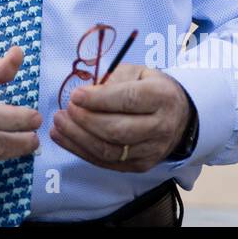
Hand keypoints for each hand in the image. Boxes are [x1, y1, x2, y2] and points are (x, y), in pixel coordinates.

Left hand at [49, 64, 190, 172]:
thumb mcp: (137, 72)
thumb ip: (113, 79)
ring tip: (58, 125)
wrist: (178, 117)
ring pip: (109, 151)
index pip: (128, 100)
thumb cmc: (150, 89)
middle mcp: (161, 126)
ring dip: (78, 139)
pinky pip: (106, 162)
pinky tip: (64, 138)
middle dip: (85, 121)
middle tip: (64, 110)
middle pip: (118, 130)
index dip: (98, 99)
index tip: (74, 96)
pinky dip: (81, 151)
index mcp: (162, 97)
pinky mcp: (141, 166)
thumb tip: (84, 94)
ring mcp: (151, 150)